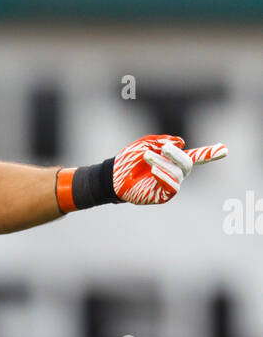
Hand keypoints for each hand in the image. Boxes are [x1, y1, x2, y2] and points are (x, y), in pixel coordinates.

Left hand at [113, 133, 227, 204]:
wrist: (112, 177)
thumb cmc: (127, 161)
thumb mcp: (143, 144)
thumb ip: (161, 141)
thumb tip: (182, 142)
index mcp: (173, 159)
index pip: (196, 156)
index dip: (210, 153)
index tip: (225, 149)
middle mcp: (175, 172)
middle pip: (187, 164)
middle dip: (177, 155)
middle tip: (163, 148)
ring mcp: (169, 185)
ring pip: (177, 174)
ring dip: (163, 163)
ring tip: (147, 157)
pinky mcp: (162, 196)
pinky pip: (171, 187)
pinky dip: (164, 176)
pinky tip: (153, 172)